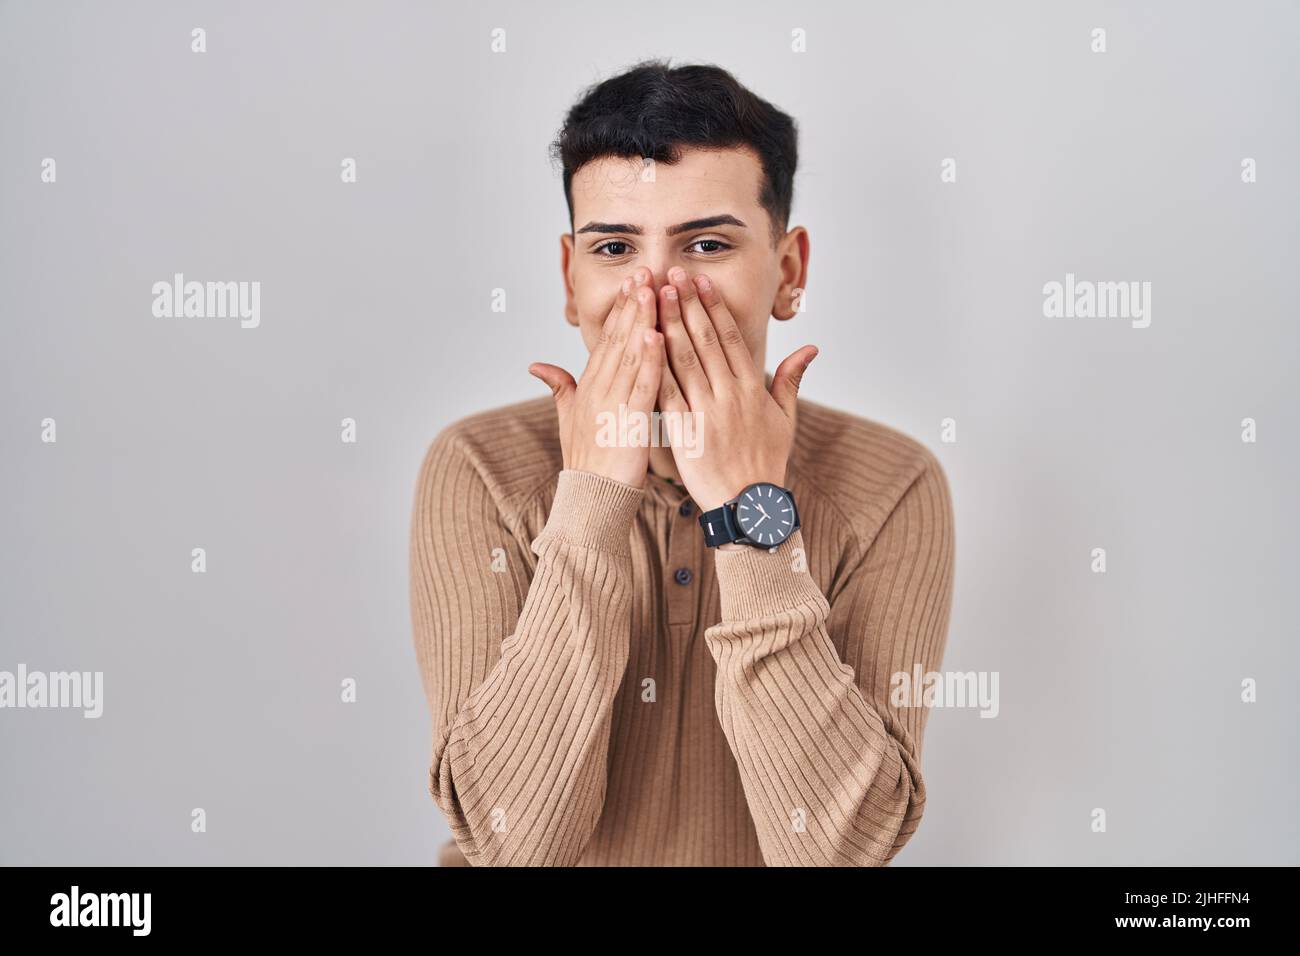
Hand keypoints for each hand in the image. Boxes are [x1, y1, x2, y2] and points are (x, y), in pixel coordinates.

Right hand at [530, 269, 664, 487]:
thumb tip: (536, 365)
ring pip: (630, 355)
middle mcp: (598, 391)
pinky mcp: (629, 423)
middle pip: (617, 340)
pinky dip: (649, 360)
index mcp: (589, 388)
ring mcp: (613, 405)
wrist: (592, 498)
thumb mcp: (568, 420)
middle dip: (631, 305)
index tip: (633, 283)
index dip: (619, 310)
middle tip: (645, 273)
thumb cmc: (587, 463)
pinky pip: (641, 386)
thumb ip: (558, 388)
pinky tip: (657, 336)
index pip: (606, 340)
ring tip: (652, 292)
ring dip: (642, 322)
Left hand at [655, 267, 816, 510]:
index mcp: (751, 388)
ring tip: (656, 297)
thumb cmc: (765, 463)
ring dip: (670, 324)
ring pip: (686, 360)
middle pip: (706, 340)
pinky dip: (656, 367)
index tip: (701, 281)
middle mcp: (730, 395)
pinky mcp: (686, 432)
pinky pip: (668, 394)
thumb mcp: (785, 419)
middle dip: (688, 304)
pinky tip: (643, 343)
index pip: (732, 337)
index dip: (714, 307)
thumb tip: (810, 348)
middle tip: (672, 275)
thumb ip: (791, 379)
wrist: (749, 505)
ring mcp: (707, 412)